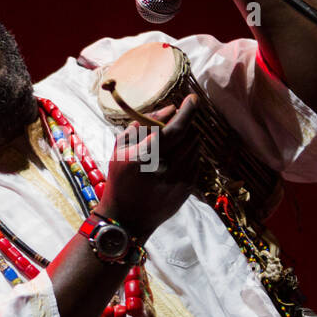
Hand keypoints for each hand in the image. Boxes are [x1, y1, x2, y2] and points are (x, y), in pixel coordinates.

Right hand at [96, 93, 202, 240]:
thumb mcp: (120, 148)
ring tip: (174, 141)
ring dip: (188, 137)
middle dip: (186, 123)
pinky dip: (190, 153)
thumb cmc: (120, 179)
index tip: (192, 99)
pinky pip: (196, 161)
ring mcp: (179, 179)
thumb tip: (169, 109)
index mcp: (146, 155)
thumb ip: (142, 125)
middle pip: (189, 135)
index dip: (188, 111)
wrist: (127, 217)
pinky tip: (176, 158)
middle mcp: (166, 167)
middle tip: (176, 121)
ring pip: (195, 147)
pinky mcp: (188, 188)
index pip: (177, 128)